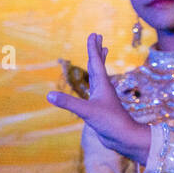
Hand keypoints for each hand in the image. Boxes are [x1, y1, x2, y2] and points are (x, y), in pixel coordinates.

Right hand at [46, 33, 150, 162]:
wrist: (124, 138)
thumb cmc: (110, 123)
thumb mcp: (88, 112)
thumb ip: (69, 103)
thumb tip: (49, 95)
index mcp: (102, 85)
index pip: (96, 62)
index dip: (93, 48)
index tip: (94, 34)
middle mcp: (103, 88)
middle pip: (99, 65)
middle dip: (97, 51)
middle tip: (98, 37)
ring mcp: (102, 97)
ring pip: (99, 76)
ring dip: (98, 63)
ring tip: (101, 52)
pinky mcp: (100, 107)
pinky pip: (95, 89)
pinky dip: (93, 80)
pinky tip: (93, 83)